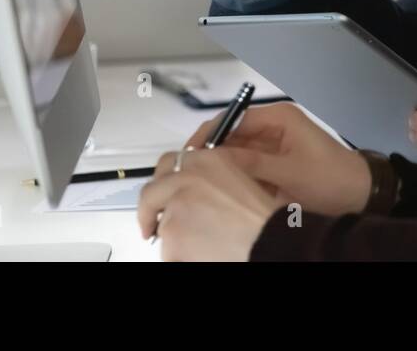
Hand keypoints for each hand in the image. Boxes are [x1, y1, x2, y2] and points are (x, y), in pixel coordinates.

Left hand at [138, 146, 276, 260]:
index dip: (163, 180)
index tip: (161, 194)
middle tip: (150, 227)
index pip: (170, 162)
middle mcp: (187, 177)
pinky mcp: (172, 232)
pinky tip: (203, 254)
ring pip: (163, 226)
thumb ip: (213, 176)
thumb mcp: (242, 180)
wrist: (268, 242)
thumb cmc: (265, 218)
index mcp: (207, 160)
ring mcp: (176, 205)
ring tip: (203, 244)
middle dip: (148, 212)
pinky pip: (167, 250)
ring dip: (175, 236)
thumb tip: (194, 189)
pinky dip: (179, 255)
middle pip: (152, 193)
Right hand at [180, 103, 371, 215]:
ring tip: (195, 184)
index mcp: (278, 118)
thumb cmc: (330, 179)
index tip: (187, 156)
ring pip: (235, 153)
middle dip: (208, 153)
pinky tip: (217, 190)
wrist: (361, 195)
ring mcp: (273, 146)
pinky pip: (246, 167)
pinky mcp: (274, 164)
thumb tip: (212, 159)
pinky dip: (233, 177)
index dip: (207, 135)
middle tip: (185, 174)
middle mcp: (272, 127)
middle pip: (230, 135)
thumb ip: (250, 163)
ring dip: (219, 166)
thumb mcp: (288, 172)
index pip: (232, 119)